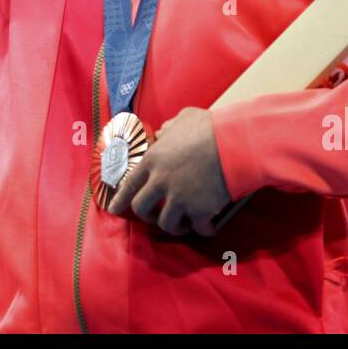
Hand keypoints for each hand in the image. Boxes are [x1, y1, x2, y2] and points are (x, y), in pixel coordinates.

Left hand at [107, 106, 231, 236]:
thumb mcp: (183, 119)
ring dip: (174, 226)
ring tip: (183, 224)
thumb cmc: (209, 127)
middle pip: (141, 209)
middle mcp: (161, 181)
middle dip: (147, 216)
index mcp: (153, 159)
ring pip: (167, 224)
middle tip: (155, 217)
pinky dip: (203, 229)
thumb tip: (162, 132)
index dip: (120, 199)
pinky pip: (197, 228)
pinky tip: (208, 227)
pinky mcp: (199, 210)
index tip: (114, 209)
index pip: (130, 183)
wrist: (233, 142)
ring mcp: (179, 198)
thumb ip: (168, 128)